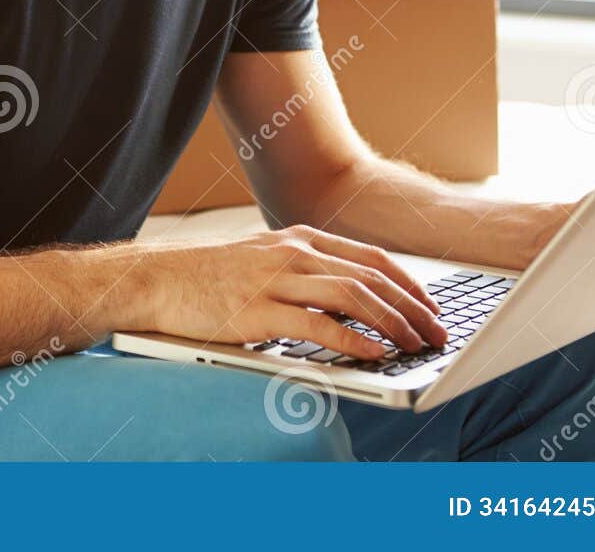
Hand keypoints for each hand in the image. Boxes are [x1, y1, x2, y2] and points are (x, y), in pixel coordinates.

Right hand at [136, 224, 447, 359]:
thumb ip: (308, 275)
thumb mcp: (266, 262)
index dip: (409, 284)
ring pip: (353, 296)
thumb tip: (354, 305)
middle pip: (372, 277)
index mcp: (300, 239)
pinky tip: (374, 354)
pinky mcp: (257, 311)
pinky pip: (318, 326)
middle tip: (438, 334)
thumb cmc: (210, 279)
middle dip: (413, 307)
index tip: (432, 308)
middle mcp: (294, 253)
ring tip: (415, 345)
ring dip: (392, 323)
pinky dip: (353, 340)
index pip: (372, 258)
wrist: (156, 280)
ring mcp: (275, 279)